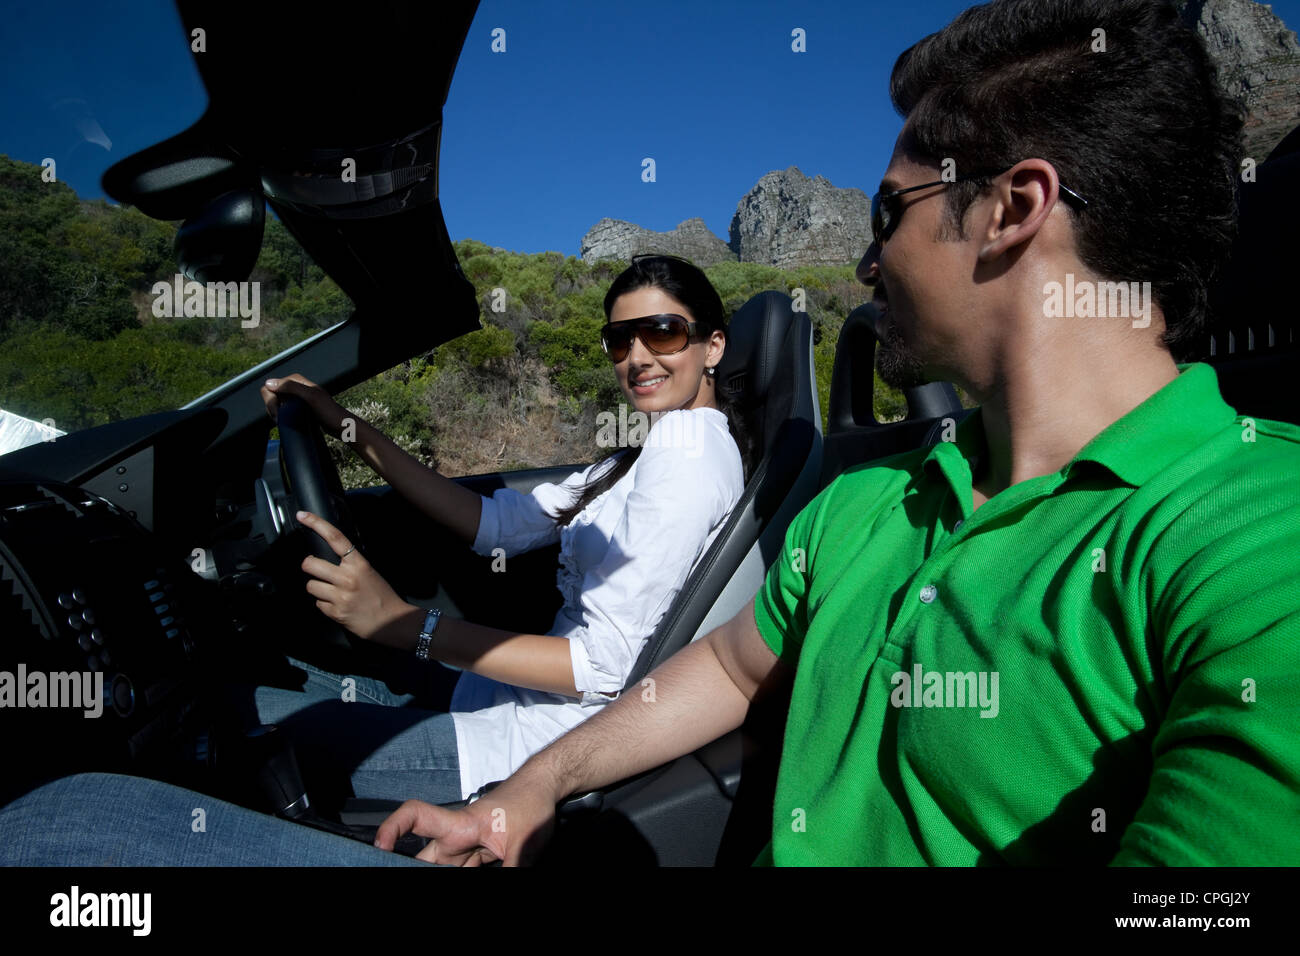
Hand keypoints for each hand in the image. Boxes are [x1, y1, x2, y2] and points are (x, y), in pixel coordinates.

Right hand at [262, 373, 350, 437]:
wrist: (340, 425)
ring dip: (275, 414)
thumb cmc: (329, 412)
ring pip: (276, 403)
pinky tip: (286, 422)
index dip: (271, 400)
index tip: (278, 414)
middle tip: (279, 421)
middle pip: (271, 394)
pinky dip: (281, 416)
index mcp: (297, 380)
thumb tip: (269, 384)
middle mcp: (295, 387)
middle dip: (272, 408)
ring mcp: (296, 397)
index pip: (270, 386)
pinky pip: (282, 409)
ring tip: (283, 422)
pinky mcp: (298, 407)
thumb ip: (291, 387)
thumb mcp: (311, 397)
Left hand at [295, 510, 413, 642]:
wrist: (393, 622)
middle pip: (310, 564)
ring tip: (331, 592)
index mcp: (358, 564)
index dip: (316, 523)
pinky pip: (317, 604)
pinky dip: (324, 604)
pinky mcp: (335, 612)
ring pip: (310, 585)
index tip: (303, 515)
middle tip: (316, 570)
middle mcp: (348, 578)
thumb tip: (328, 558)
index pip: (335, 538)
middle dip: (309, 566)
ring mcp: (340, 596)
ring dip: (317, 588)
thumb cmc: (382, 596)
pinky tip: (337, 605)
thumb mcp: (370, 572)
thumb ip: (350, 564)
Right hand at [374, 779, 558, 865]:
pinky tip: (455, 882)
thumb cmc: (531, 805)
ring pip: (437, 869)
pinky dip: (451, 879)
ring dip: (434, 878)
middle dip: (406, 868)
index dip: (392, 828)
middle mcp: (455, 837)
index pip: (415, 816)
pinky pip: (457, 873)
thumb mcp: (523, 846)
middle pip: (421, 858)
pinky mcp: (476, 856)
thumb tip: (509, 882)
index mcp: (460, 826)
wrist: (542, 789)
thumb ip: (511, 871)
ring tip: (439, 884)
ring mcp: (464, 848)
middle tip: (394, 878)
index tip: (380, 846)